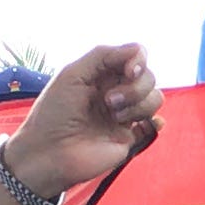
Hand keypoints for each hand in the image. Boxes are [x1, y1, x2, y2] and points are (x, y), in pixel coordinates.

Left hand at [5, 44, 163, 195]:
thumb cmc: (53, 113)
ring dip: (139, 105)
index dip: (138, 60)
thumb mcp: (72, 74)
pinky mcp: (129, 138)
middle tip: (108, 101)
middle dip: (135, 87)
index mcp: (102, 74)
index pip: (134, 56)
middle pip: (148, 77)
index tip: (129, 71)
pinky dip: (154, 122)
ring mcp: (124, 115)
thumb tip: (137, 51)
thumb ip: (103, 56)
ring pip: (154, 99)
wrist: (49, 153)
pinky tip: (141, 126)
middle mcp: (116, 92)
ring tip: (114, 116)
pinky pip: (154, 125)